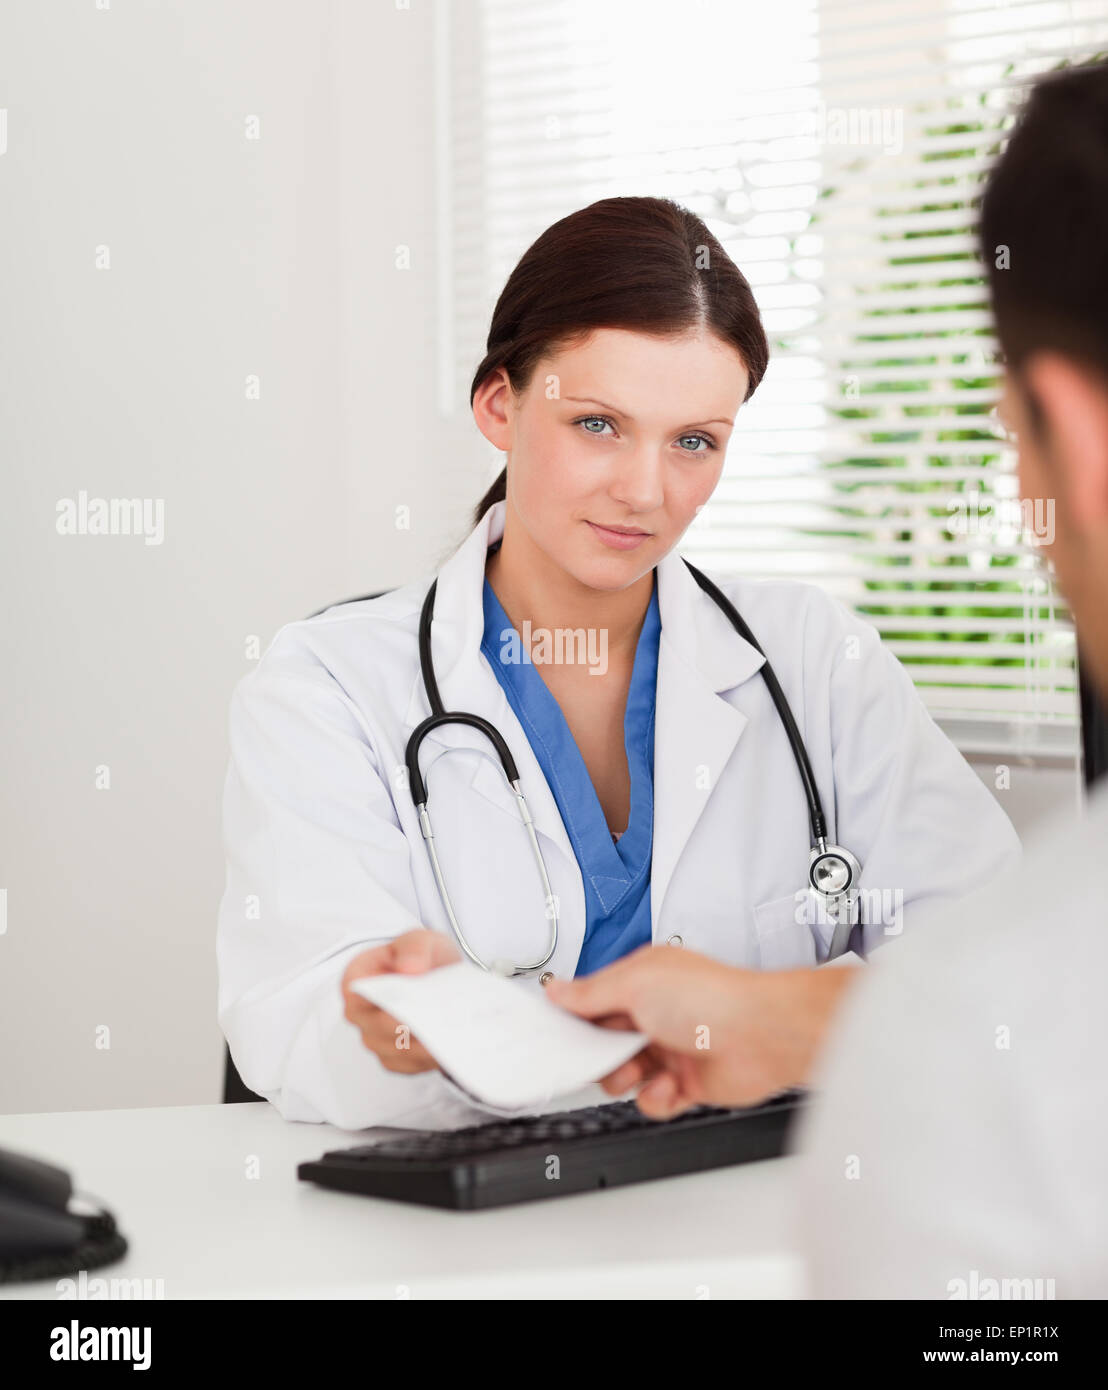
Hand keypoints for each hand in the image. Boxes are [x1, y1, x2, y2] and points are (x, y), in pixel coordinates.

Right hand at [341, 928, 459, 1072]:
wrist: (443, 978)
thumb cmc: (424, 958)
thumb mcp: (422, 939)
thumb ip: (414, 947)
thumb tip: (409, 967)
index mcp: (358, 977)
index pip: (358, 993)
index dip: (383, 999)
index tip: (411, 999)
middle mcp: (360, 1012)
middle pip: (380, 1026)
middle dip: (411, 1023)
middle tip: (439, 1019)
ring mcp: (375, 1038)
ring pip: (396, 1049)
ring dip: (423, 1043)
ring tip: (451, 1032)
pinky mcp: (394, 1058)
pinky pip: (409, 1064)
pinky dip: (428, 1057)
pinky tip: (448, 1045)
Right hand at [545, 945, 852, 1117]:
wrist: (761, 1035)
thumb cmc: (711, 998)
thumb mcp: (635, 984)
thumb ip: (591, 993)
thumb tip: (558, 990)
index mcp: (643, 981)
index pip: (595, 1000)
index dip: (576, 1018)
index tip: (559, 1033)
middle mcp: (657, 1012)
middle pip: (606, 1042)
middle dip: (599, 1053)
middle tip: (599, 1055)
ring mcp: (672, 1047)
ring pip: (626, 1074)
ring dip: (626, 1078)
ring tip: (636, 1070)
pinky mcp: (687, 1082)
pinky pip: (654, 1100)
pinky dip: (656, 1098)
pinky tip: (668, 1085)